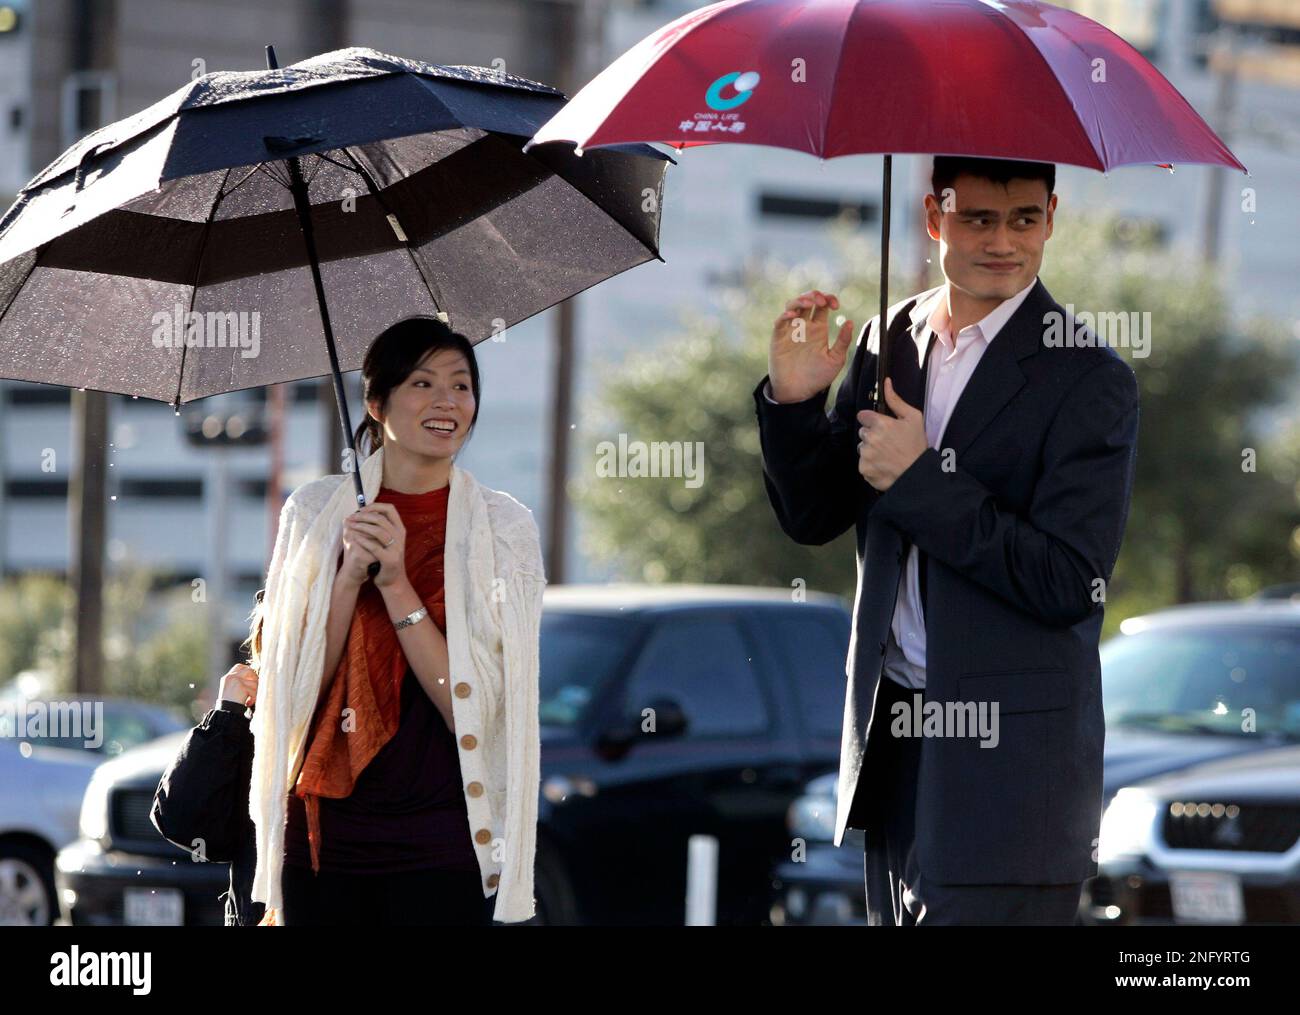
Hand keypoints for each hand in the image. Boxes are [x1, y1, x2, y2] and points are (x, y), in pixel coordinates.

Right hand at [218, 662, 257, 707]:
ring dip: (255, 692)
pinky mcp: (241, 686)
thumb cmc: (229, 705)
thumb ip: (239, 682)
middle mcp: (230, 677)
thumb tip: (254, 677)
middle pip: (249, 670)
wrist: (225, 712)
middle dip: (255, 679)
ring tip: (250, 699)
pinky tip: (248, 703)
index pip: (239, 667)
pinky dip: (254, 698)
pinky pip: (254, 690)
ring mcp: (236, 680)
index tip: (252, 678)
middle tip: (255, 688)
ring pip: (254, 682)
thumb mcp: (231, 691)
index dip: (247, 670)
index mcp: (227, 678)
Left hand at [342, 502, 406, 587]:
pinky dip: (363, 541)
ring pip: (378, 531)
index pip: (390, 509)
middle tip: (352, 517)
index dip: (375, 506)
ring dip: (362, 526)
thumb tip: (361, 512)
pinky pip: (374, 547)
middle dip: (364, 516)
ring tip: (351, 526)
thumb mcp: (386, 541)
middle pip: (381, 519)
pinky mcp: (390, 559)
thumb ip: (379, 527)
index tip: (362, 509)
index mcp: (400, 529)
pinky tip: (354, 538)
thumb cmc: (385, 558)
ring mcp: (397, 548)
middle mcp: (400, 537)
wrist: (393, 581)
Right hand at [769, 289, 853, 403]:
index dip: (829, 299)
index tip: (836, 306)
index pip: (822, 305)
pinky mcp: (778, 338)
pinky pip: (779, 321)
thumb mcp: (835, 360)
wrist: (798, 392)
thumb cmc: (817, 377)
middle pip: (807, 300)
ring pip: (792, 306)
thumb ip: (843, 341)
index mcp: (818, 328)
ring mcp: (790, 331)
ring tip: (809, 303)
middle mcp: (804, 326)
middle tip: (822, 302)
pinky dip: (785, 315)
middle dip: (814, 295)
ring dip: (800, 300)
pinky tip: (793, 315)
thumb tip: (850, 322)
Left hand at [856, 378, 927, 491]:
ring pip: (862, 448)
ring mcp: (866, 455)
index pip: (862, 416)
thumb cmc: (917, 445)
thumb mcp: (913, 418)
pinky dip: (871, 465)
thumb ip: (895, 400)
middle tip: (888, 443)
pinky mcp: (864, 469)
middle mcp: (870, 439)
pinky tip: (884, 465)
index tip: (881, 427)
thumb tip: (886, 383)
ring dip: (871, 451)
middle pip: (862, 432)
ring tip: (887, 455)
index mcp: (880, 424)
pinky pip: (862, 463)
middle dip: (872, 436)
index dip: (872, 421)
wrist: (917, 473)